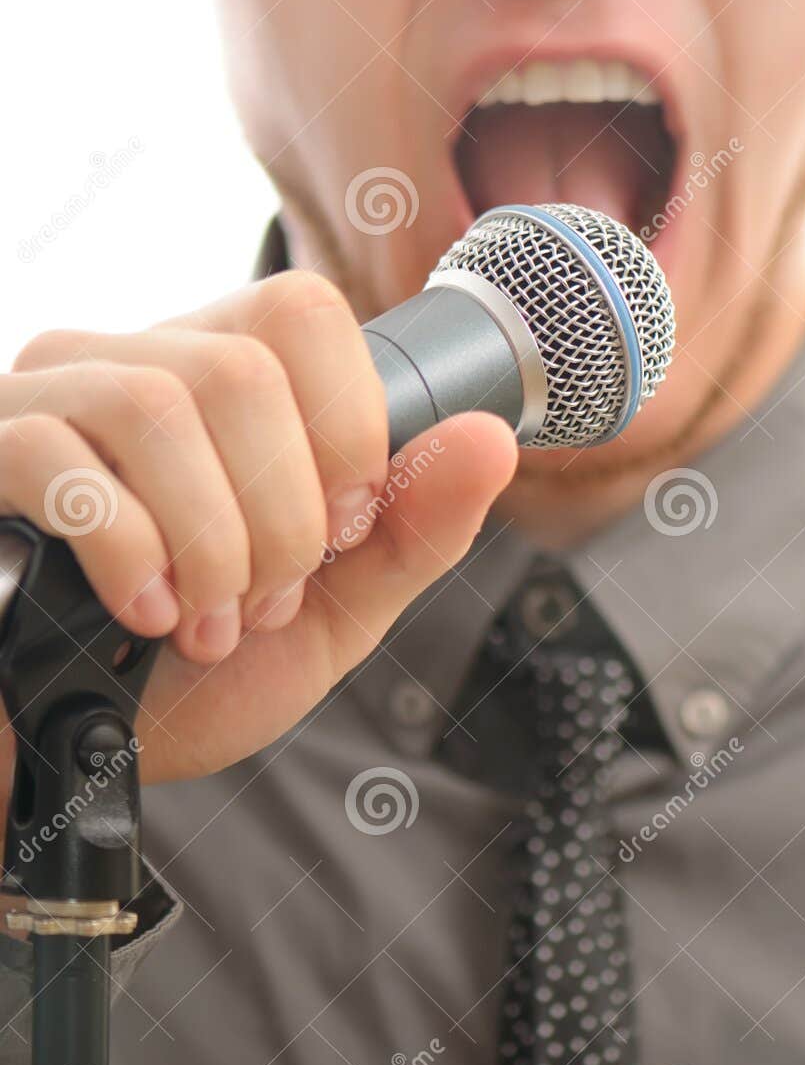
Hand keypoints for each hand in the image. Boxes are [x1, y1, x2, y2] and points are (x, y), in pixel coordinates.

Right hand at [0, 270, 517, 785]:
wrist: (88, 753)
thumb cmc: (197, 675)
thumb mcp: (333, 611)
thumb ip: (414, 530)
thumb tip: (494, 437)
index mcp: (224, 380)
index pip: (303, 311)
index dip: (348, 428)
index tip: (345, 531)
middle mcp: (133, 362)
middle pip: (242, 368)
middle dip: (283, 516)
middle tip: (265, 604)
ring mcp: (49, 401)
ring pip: (157, 406)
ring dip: (210, 545)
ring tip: (205, 625)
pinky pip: (62, 459)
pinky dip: (128, 553)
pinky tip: (140, 614)